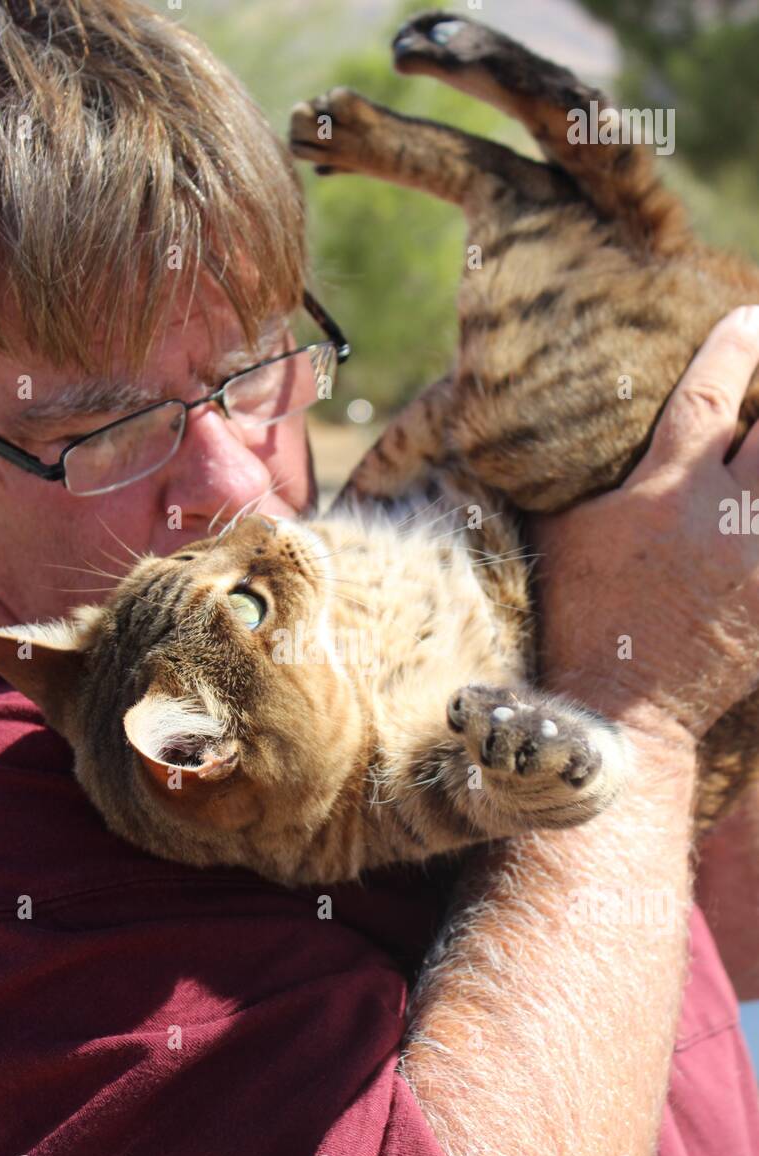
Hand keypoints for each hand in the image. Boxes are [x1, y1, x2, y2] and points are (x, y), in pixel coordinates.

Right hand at [528, 306, 758, 741]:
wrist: (620, 715)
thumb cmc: (578, 617)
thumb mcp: (562, 535)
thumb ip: (571, 475)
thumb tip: (540, 424)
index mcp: (668, 491)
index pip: (711, 392)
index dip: (736, 346)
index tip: (747, 319)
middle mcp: (729, 517)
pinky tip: (758, 517)